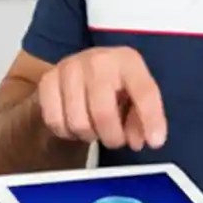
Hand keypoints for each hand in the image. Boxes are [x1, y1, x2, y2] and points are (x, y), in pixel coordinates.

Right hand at [38, 46, 166, 151]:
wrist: (82, 67)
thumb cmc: (116, 85)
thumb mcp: (137, 96)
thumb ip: (143, 120)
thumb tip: (137, 141)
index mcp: (127, 61)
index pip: (144, 92)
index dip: (151, 120)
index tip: (155, 142)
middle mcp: (97, 60)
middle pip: (103, 113)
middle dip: (112, 137)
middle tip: (115, 139)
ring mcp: (69, 68)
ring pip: (77, 122)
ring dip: (89, 135)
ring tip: (95, 128)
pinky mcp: (47, 80)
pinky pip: (55, 121)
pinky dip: (67, 132)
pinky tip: (76, 125)